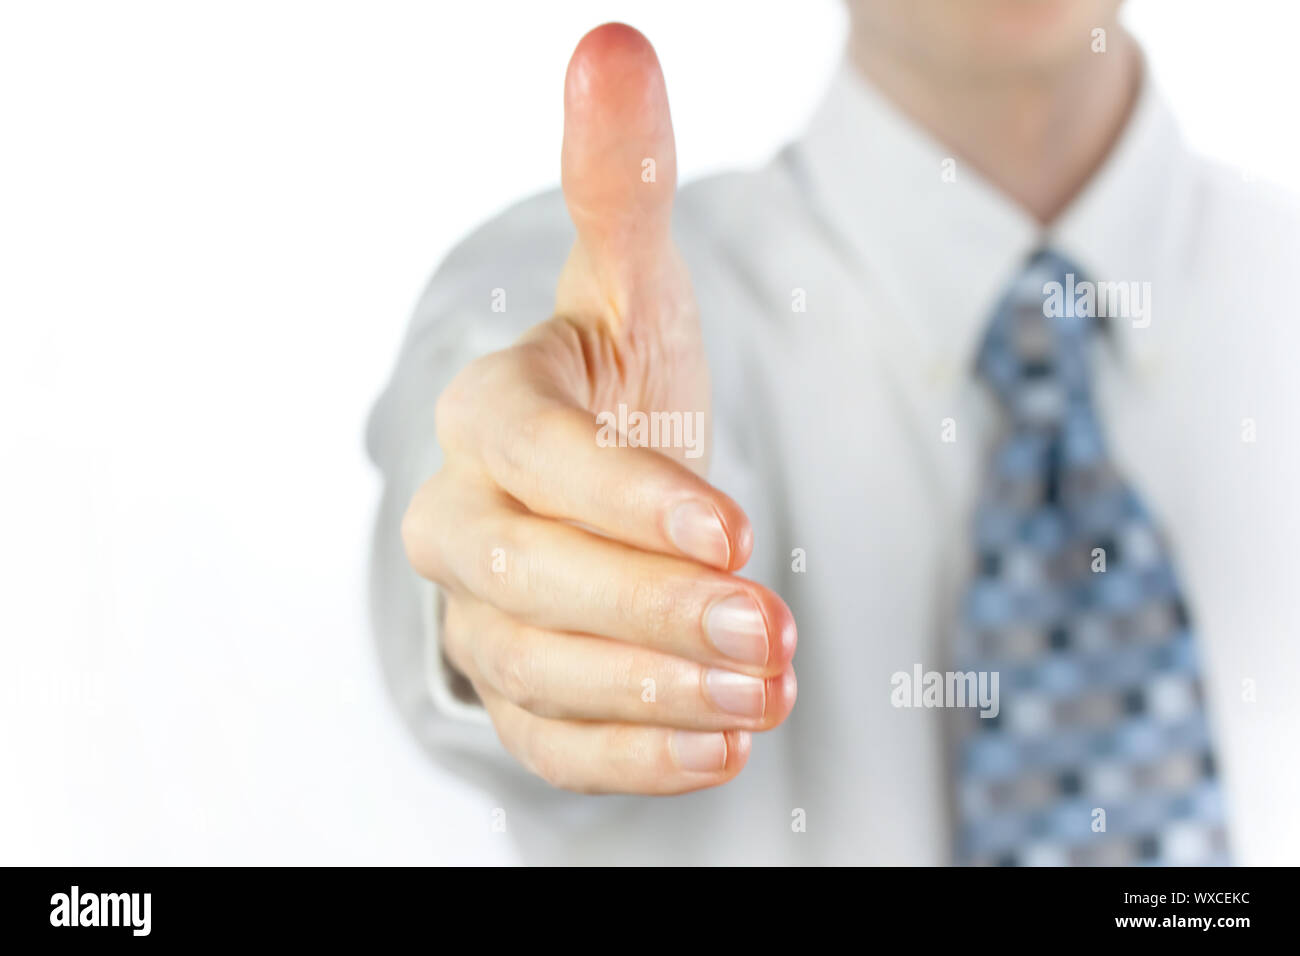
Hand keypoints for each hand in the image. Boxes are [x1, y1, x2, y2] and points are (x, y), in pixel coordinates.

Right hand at [401, 23, 795, 793]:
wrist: (597, 487)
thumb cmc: (619, 387)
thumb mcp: (634, 291)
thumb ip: (620, 187)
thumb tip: (614, 45)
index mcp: (488, 414)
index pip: (528, 458)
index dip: (622, 498)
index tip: (733, 531)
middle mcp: (461, 517)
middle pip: (523, 577)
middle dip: (647, 607)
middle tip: (765, 626)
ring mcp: (480, 613)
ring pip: (535, 668)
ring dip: (655, 687)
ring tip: (767, 690)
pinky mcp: (516, 690)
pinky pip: (549, 740)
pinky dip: (634, 756)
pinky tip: (724, 746)